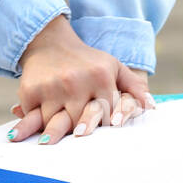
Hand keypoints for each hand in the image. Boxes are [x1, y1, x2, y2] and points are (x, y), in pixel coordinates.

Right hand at [9, 15, 153, 144]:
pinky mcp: (30, 90)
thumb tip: (152, 108)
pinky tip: (31, 130)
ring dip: (57, 133)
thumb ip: (134, 87)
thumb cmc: (87, 61)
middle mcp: (76, 81)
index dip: (105, 127)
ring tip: (56, 139)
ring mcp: (52, 87)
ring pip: (56, 125)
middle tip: (80, 140)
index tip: (102, 132)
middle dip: (82, 133)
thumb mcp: (113, 67)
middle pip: (82, 124)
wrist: (49, 42)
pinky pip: (34, 118)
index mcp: (101, 76)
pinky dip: (33, 125)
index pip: (107, 116)